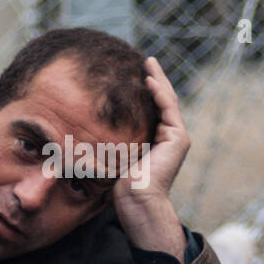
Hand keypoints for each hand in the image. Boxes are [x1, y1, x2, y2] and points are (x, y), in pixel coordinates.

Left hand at [113, 56, 189, 263]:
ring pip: (168, 101)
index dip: (145, 90)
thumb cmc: (120, 186)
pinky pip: (169, 110)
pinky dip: (160, 94)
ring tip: (149, 63)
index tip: (132, 73)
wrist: (136, 202)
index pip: (152, 108)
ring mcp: (176, 138)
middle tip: (145, 60)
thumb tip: (85, 125)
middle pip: (162, 101)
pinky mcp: (178, 140)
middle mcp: (169, 137)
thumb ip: (112, 138)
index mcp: (155, 140)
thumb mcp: (113, 154)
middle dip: (154, 79)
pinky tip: (149, 81)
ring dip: (159, 80)